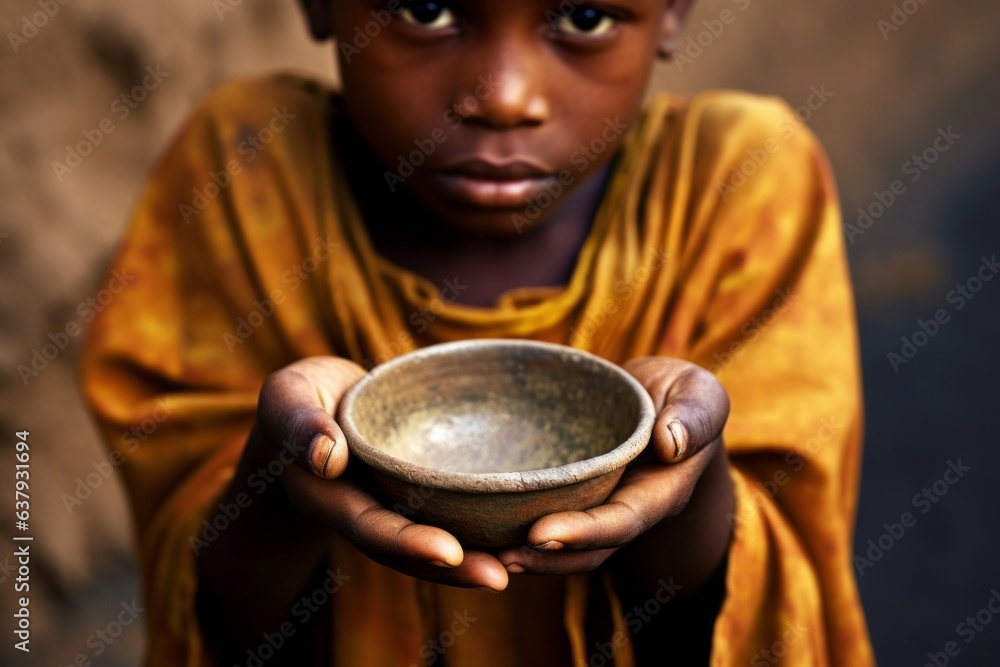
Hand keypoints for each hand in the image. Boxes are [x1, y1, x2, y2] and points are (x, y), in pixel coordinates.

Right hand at [254, 357, 509, 590]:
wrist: (311, 411)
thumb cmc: (297, 399)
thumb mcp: (286, 398)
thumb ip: (299, 422)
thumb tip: (326, 455)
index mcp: (330, 499)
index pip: (371, 527)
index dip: (408, 543)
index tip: (448, 551)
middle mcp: (366, 514)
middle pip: (411, 550)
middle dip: (454, 568)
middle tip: (500, 575)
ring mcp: (394, 509)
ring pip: (436, 541)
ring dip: (476, 555)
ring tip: (523, 562)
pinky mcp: (419, 495)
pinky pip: (450, 515)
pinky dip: (482, 527)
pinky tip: (523, 529)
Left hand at [495, 357, 731, 581]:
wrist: (663, 403)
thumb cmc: (683, 395)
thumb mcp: (699, 394)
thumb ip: (695, 416)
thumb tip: (670, 443)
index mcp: (661, 492)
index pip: (623, 521)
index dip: (584, 532)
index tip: (540, 534)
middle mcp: (628, 510)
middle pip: (588, 548)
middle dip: (546, 558)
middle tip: (500, 557)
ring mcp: (599, 508)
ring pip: (565, 547)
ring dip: (527, 556)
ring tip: (483, 555)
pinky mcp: (573, 497)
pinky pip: (548, 520)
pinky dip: (517, 530)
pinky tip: (481, 529)